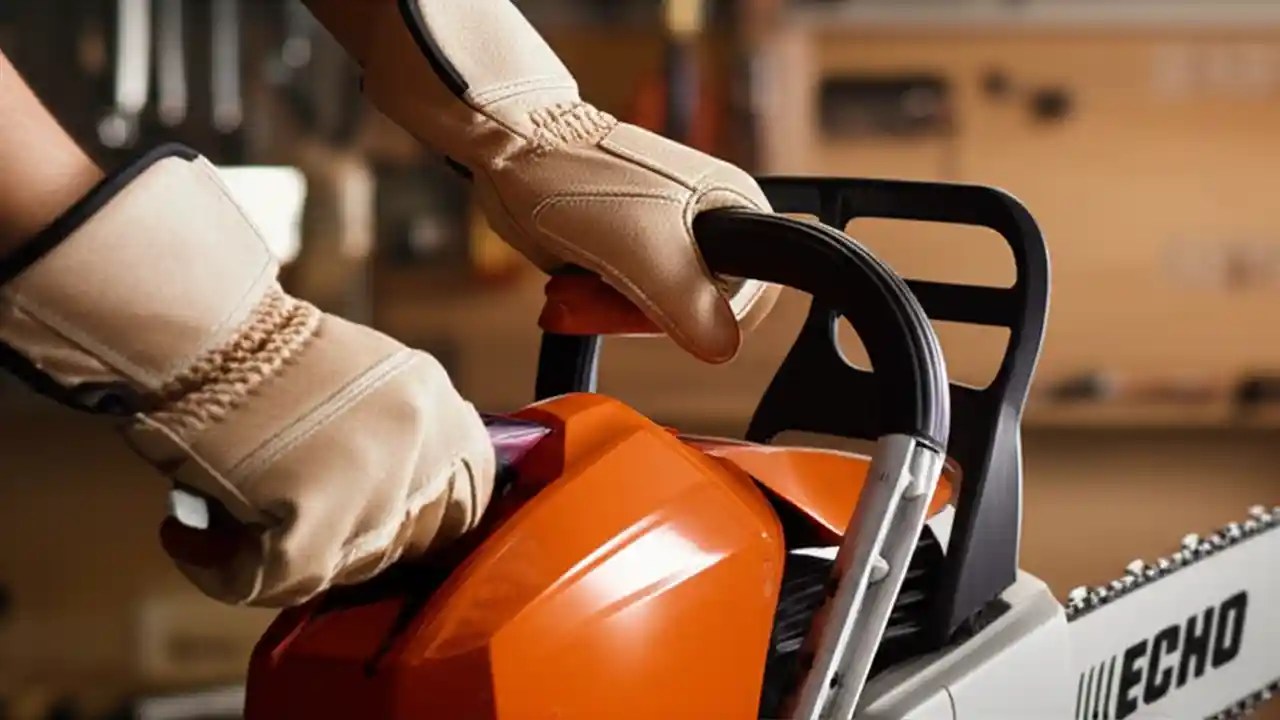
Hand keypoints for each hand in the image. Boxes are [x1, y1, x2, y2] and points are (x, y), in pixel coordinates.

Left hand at [361, 0, 780, 362]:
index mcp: (733, 208)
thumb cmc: (576, 177)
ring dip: (603, 311)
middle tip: (594, 296)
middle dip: (635, 315)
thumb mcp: (643, 250)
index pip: (750, 294)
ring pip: (651, 314)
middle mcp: (706, 225)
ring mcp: (664, 241)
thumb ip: (689, 304)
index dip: (707, 317)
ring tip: (568, 291)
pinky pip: (620, 304)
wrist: (511, 150)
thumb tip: (724, 349)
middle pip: (696, 311)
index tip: (662, 316)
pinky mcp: (626, 254)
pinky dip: (590, 305)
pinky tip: (565, 292)